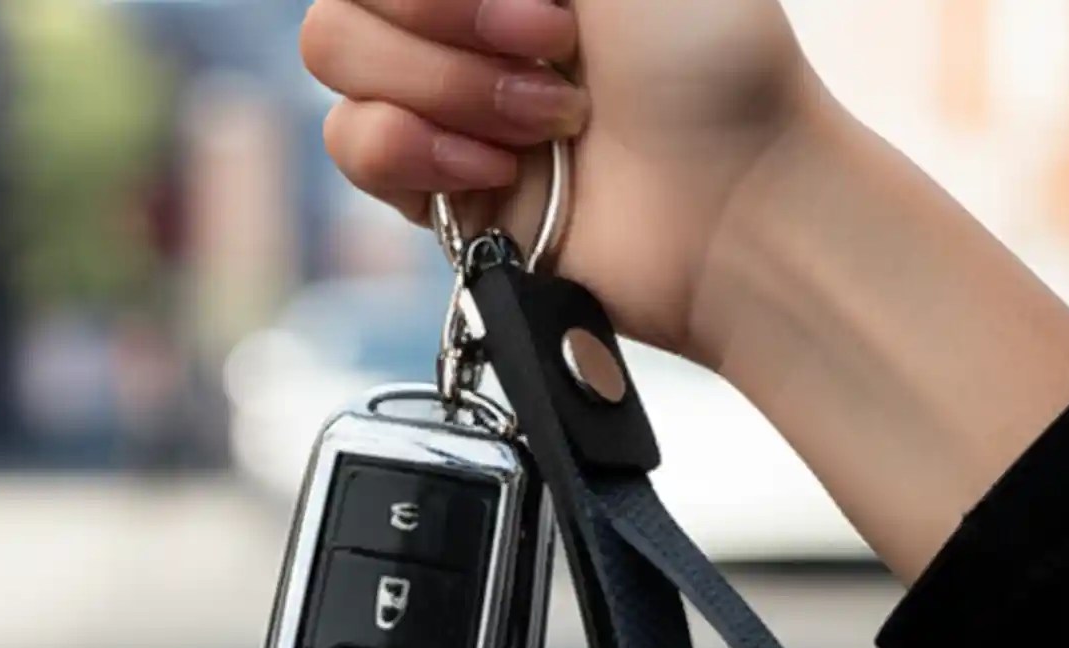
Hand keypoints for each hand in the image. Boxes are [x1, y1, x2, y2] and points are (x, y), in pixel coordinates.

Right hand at [300, 0, 821, 355]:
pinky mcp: (434, 189)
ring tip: (546, 128)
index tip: (551, 7)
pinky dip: (416, 151)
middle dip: (448, 23)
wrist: (733, 206)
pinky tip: (498, 173)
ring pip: (335, 53)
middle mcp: (465, 20)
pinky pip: (353, 143)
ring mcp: (442, 100)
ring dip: (445, 87)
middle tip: (555, 55)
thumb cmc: (711, 60)